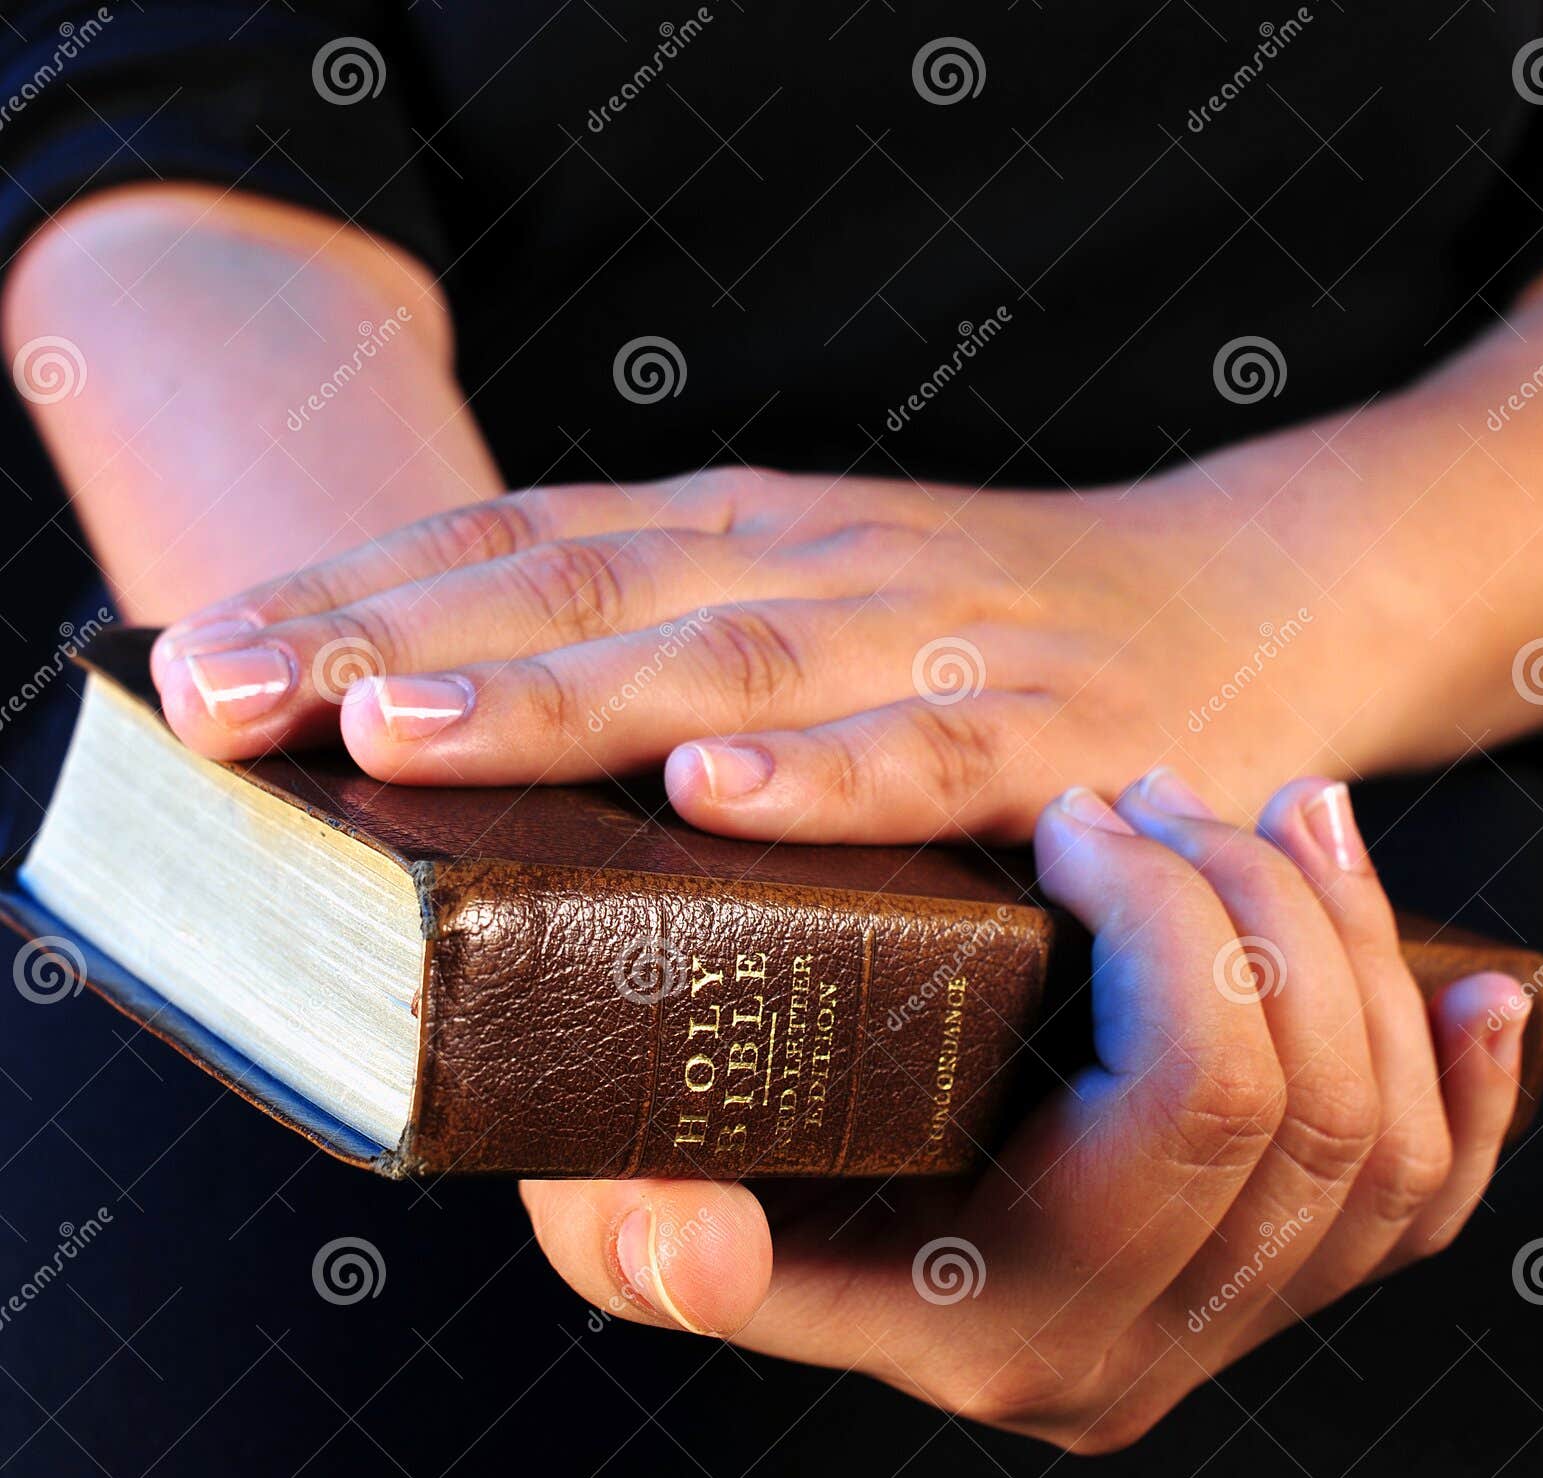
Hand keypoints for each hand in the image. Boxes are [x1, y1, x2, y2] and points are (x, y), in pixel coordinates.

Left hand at [148, 466, 1360, 841]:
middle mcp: (817, 563)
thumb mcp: (824, 604)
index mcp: (748, 534)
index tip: (211, 662)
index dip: (361, 595)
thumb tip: (488, 751)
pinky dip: (824, 775)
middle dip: (391, 644)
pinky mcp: (1052, 734)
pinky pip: (926, 754)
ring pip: (721, 663)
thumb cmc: (1003, 630)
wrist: (1252, 594)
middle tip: (229, 697)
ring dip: (556, 700)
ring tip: (400, 736)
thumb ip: (685, 649)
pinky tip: (715, 798)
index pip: (522, 547)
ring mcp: (934, 637)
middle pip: (577, 595)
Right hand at [520, 773, 1525, 1450]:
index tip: (1078, 817)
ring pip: (1385, 1129)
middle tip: (1148, 797)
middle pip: (1308, 1095)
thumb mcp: (633, 1220)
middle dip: (1248, 901)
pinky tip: (1466, 985)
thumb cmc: (711, 1195)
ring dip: (1349, 944)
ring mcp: (1218, 1329)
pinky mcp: (1271, 1293)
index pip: (1194, 1107)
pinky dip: (1469, 1079)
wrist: (791, 1232)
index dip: (1173, 928)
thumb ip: (632, 1244)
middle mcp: (1134, 1349)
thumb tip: (677, 1233)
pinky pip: (1432, 1199)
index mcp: (1003, 1321)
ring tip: (1275, 820)